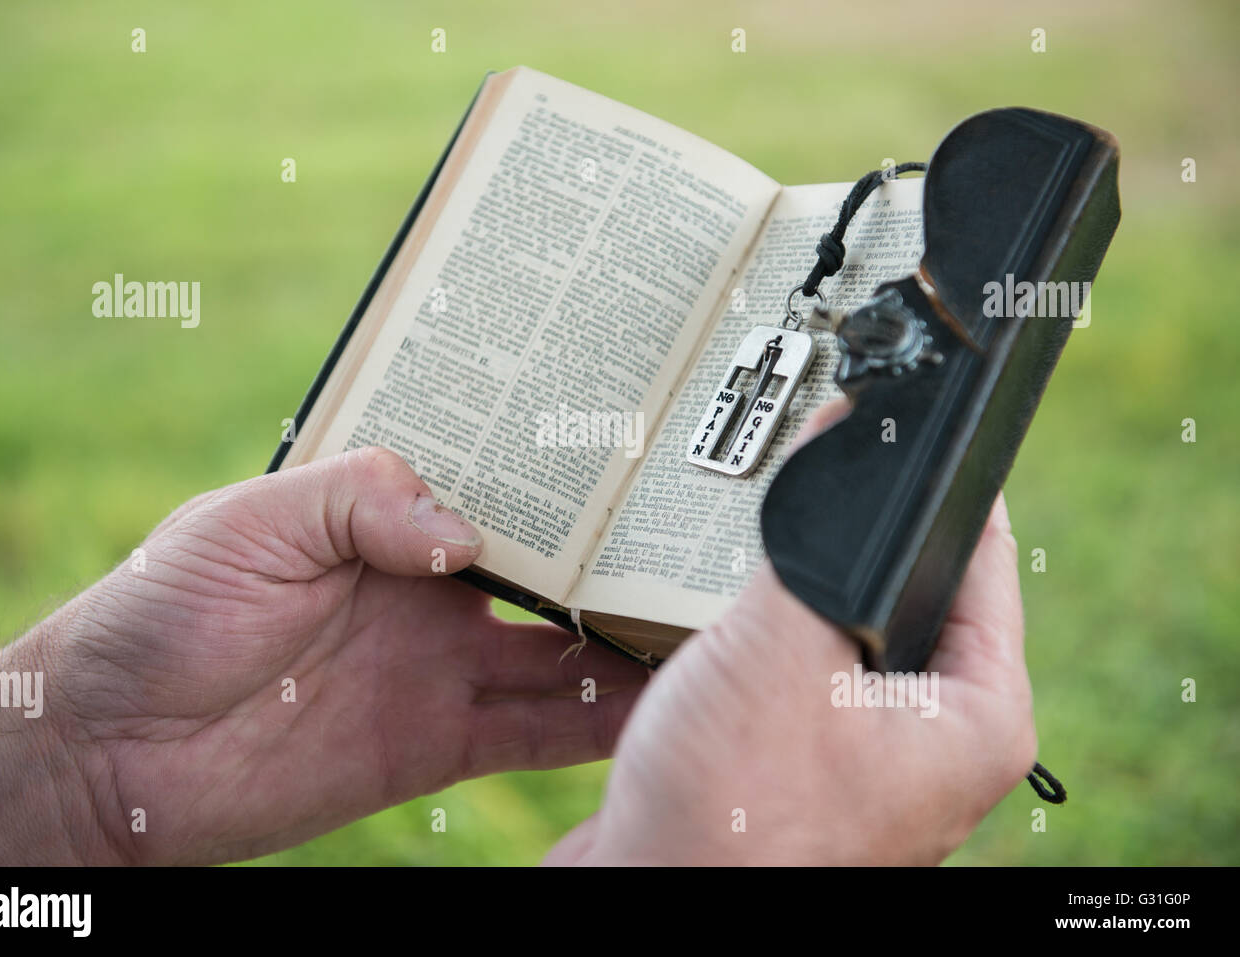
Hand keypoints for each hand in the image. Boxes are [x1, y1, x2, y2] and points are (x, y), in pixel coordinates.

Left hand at [0, 447, 646, 864]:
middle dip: (616, 560)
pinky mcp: (437, 741)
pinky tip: (650, 708)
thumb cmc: (162, 611)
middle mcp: (429, 591)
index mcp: (387, 522)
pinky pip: (533, 732)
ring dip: (624, 644)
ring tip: (698, 625)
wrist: (106, 751)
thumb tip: (466, 533)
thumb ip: (359, 502)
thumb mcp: (251, 522)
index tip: (633, 458)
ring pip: (561, 654)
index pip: (498, 491)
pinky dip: (594, 723)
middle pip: (549, 573)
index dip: (562, 478)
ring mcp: (440, 667)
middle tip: (693, 543)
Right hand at [549, 406, 1036, 864]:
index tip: (882, 420)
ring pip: (838, 630)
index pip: (982, 556)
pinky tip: (713, 622)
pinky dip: (758, 639)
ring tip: (743, 554)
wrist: (646, 904)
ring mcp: (867, 758)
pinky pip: (794, 672)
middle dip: (843, 534)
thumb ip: (818, 539)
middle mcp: (934, 743)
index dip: (929, 481)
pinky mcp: (804, 764)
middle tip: (796, 476)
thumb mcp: (782, 647)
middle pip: (904, 590)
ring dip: (790, 591)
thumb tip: (843, 437)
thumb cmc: (728, 818)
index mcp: (978, 718)